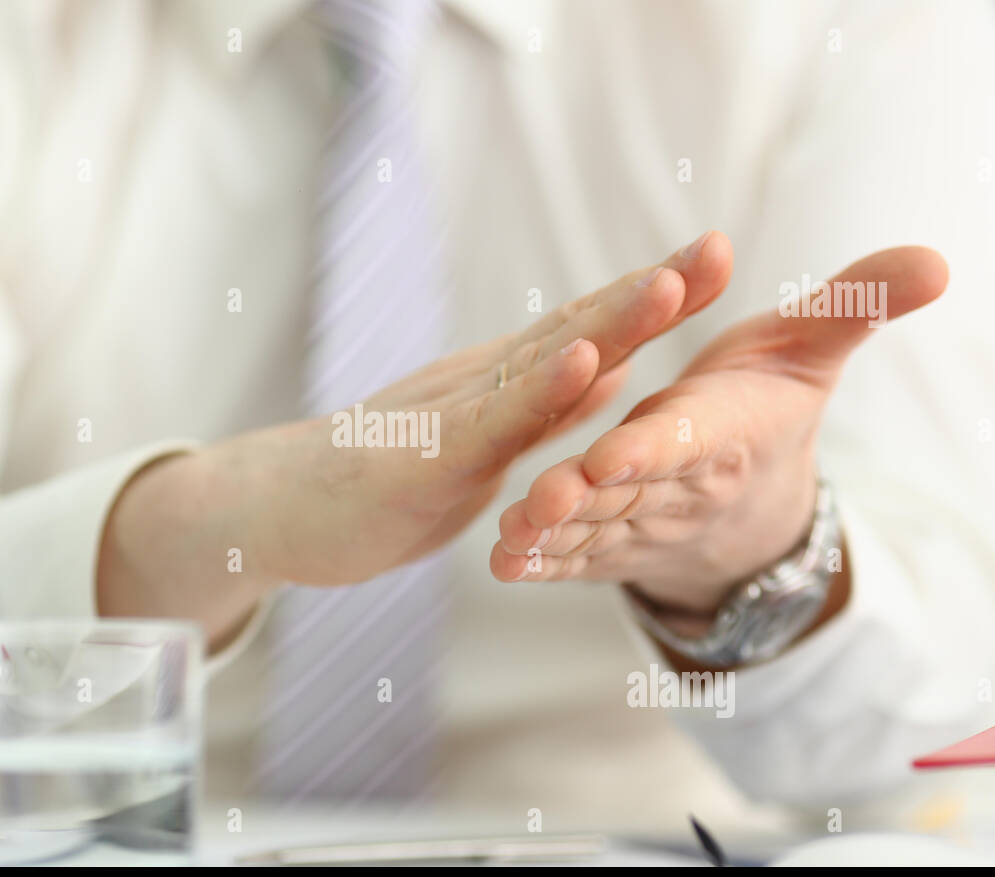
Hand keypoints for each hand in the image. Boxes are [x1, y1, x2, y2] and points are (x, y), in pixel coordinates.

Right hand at [98, 231, 733, 644]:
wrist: (275, 509)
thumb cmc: (376, 484)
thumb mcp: (479, 447)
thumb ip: (541, 411)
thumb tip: (611, 370)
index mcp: (500, 389)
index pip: (587, 334)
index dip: (651, 296)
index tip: (717, 262)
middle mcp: (481, 386)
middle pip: (577, 330)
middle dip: (652, 291)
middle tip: (720, 249)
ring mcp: (452, 417)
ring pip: (540, 364)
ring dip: (609, 324)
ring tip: (669, 286)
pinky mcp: (425, 460)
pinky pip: (490, 424)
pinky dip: (539, 391)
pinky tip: (581, 361)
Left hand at [490, 244, 948, 619]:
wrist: (750, 504)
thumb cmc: (766, 409)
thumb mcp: (809, 350)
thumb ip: (856, 306)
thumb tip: (941, 261)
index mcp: (722, 435)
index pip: (686, 441)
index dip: (650, 447)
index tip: (610, 453)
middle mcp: (679, 488)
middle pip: (630, 492)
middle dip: (586, 496)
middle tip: (543, 496)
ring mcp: (641, 524)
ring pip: (594, 531)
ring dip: (552, 537)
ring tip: (510, 536)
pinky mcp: (611, 545)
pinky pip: (576, 558)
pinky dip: (541, 563)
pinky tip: (501, 565)